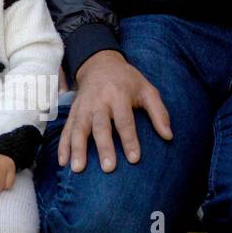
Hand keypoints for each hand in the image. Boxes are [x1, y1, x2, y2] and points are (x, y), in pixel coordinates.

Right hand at [60, 50, 172, 172]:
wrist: (99, 63)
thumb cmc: (127, 80)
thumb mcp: (147, 89)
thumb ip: (159, 112)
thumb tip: (168, 136)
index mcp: (118, 95)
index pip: (124, 120)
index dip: (129, 140)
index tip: (134, 160)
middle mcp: (98, 101)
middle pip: (100, 126)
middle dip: (104, 147)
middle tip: (108, 169)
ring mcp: (83, 106)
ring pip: (79, 128)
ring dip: (77, 149)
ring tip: (77, 169)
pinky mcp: (73, 111)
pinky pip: (67, 128)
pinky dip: (63, 145)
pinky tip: (63, 161)